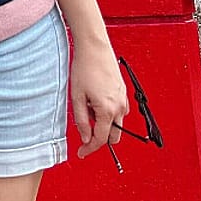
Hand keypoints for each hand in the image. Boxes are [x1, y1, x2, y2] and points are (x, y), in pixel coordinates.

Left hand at [70, 43, 128, 158]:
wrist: (94, 48)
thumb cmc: (85, 67)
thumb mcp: (77, 97)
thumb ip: (82, 120)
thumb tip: (85, 137)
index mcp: (108, 110)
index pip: (101, 139)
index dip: (89, 148)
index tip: (81, 152)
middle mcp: (120, 107)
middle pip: (113, 136)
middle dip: (99, 138)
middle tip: (84, 133)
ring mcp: (123, 100)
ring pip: (116, 124)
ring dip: (103, 123)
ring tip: (87, 105)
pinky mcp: (123, 93)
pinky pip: (118, 111)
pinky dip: (107, 113)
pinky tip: (94, 100)